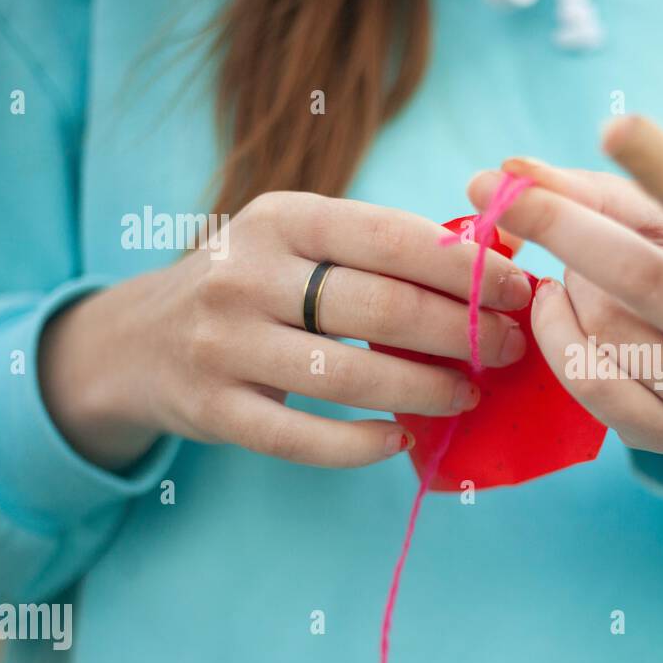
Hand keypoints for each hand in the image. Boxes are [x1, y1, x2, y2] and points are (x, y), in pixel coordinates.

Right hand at [40, 192, 531, 469]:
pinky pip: (305, 439)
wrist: (141, 340)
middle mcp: (246, 274)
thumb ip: (382, 248)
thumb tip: (499, 264)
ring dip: (426, 390)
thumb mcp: (300, 241)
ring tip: (469, 393)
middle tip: (507, 350)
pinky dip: (364, 444)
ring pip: (349, 377)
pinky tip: (403, 437)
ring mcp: (225, 345)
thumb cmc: (256, 284)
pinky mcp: (215, 410)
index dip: (468, 269)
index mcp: (281, 218)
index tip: (520, 292)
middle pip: (381, 308)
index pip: (393, 238)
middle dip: (462, 333)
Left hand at [467, 115, 662, 467]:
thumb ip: (590, 192)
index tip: (616, 124)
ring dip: (568, 288)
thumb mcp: (657, 226)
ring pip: (604, 327)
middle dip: (563, 228)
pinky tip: (556, 313)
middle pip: (644, 279)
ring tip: (577, 275)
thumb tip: (506, 170)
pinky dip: (555, 336)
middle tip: (506, 193)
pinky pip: (586, 380)